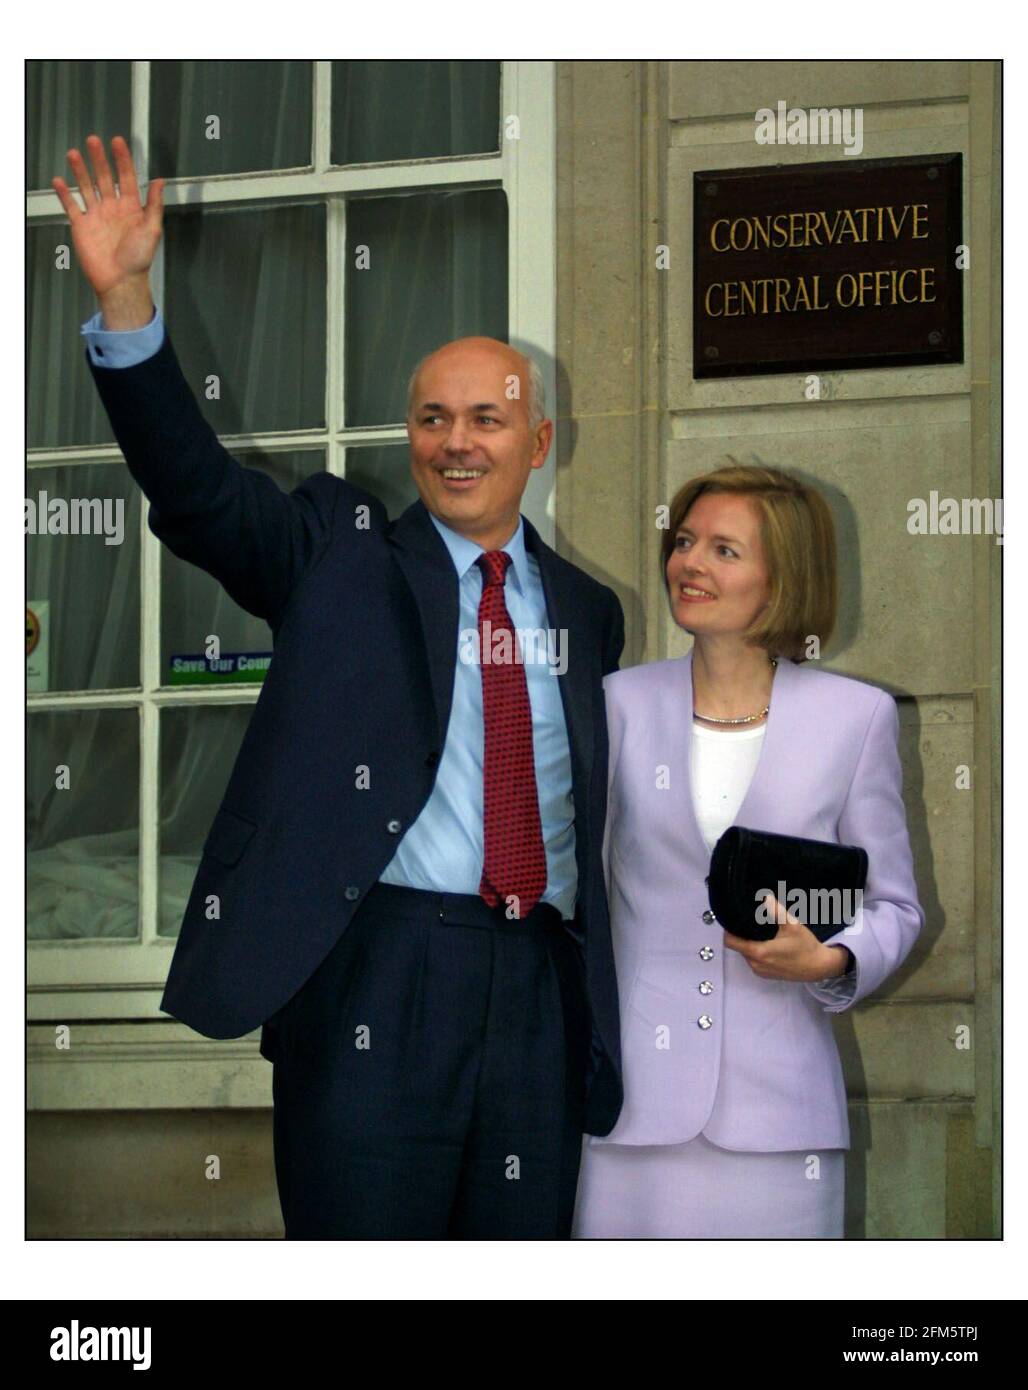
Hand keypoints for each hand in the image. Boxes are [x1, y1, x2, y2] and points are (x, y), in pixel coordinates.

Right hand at [51, 134, 163, 299]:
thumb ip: (155, 204)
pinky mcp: (82, 226)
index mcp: (131, 208)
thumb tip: (160, 180)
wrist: (121, 281)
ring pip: (87, 187)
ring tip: (75, 153)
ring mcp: (97, 216)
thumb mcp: (152, 229)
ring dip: (80, 170)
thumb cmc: (139, 259)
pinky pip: (72, 206)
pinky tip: (59, 181)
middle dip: (99, 159)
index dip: (122, 160)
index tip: (117, 142)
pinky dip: (64, 194)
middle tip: (94, 140)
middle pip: (105, 177)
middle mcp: (113, 208)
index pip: (127, 177)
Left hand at [722, 893, 847, 982]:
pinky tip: (766, 942)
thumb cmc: (805, 946)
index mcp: (759, 952)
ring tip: (758, 930)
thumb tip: (765, 897)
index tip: (734, 918)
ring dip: (749, 943)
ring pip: (745, 954)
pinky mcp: (766, 975)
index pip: (730, 941)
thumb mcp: (793, 925)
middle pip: (738, 946)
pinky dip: (755, 951)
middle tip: (748, 921)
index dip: (729, 929)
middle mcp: (755, 964)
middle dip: (740, 934)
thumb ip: (777, 911)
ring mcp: (760, 971)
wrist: (819, 967)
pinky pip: (753, 960)